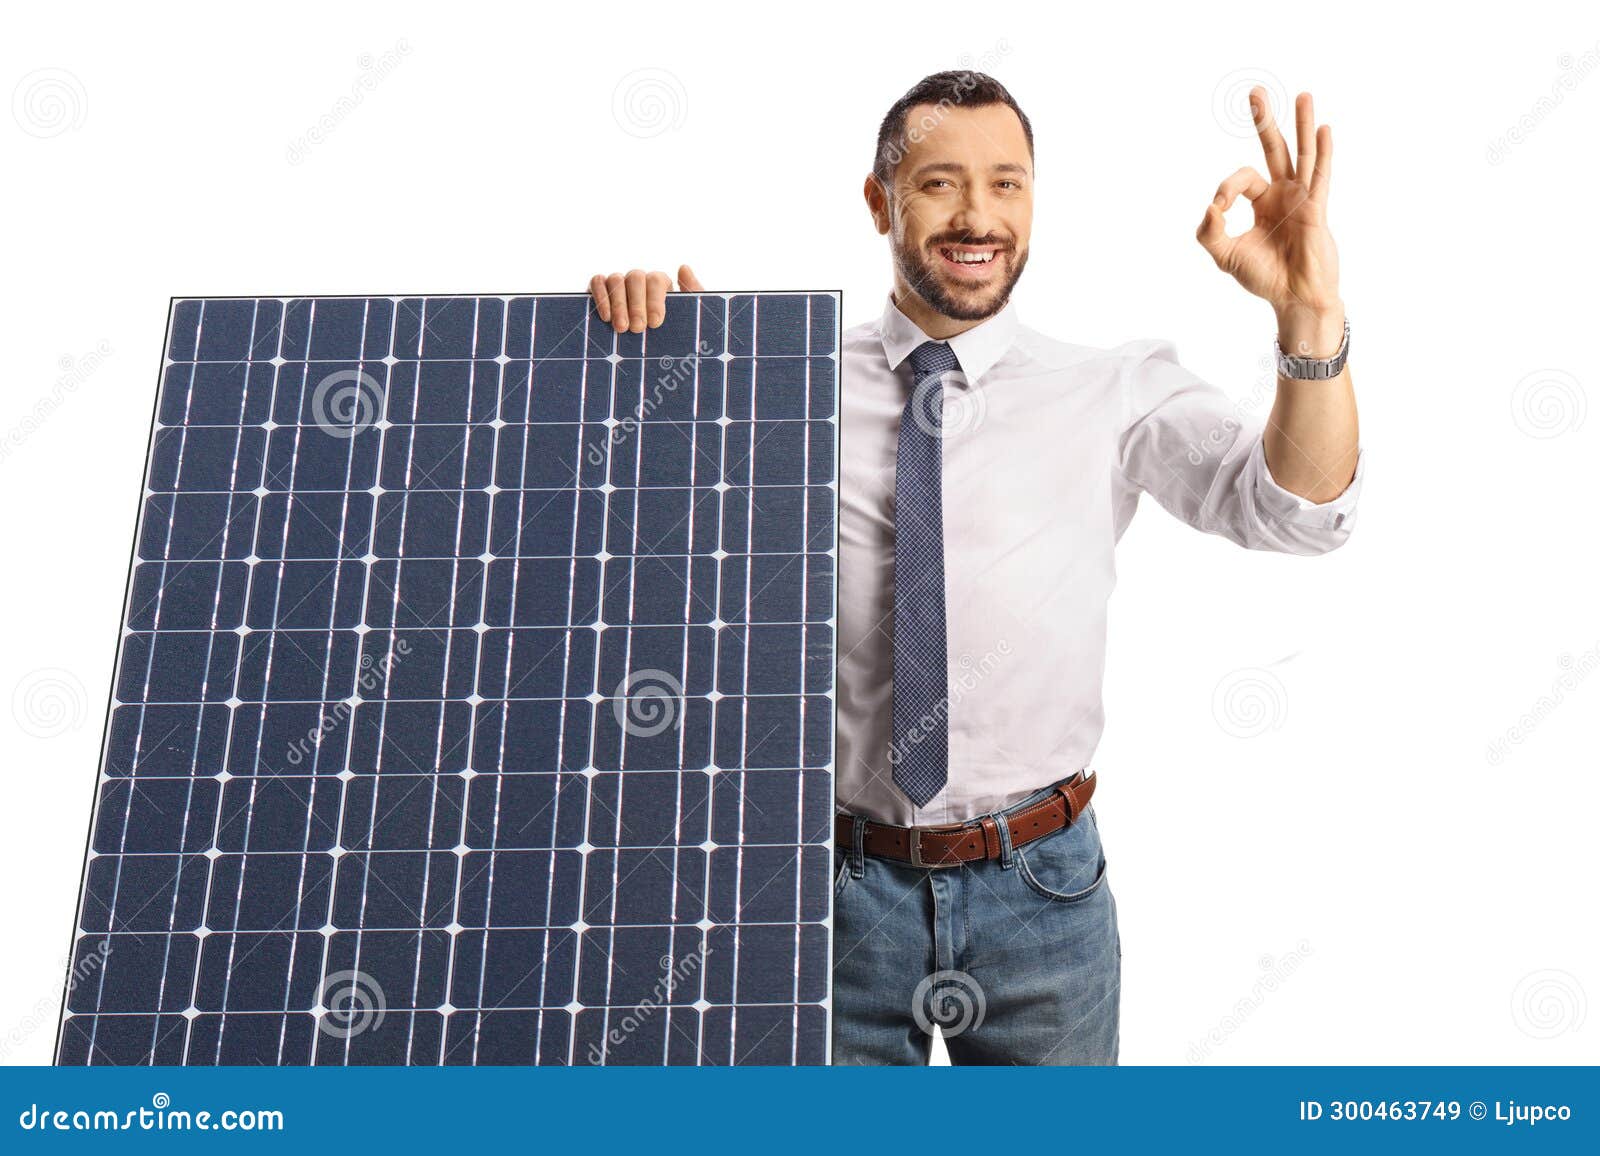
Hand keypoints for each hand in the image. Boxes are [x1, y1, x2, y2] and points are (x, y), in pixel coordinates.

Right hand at [587, 264, 703, 332]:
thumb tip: (683, 267)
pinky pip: (597, 282)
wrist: (650, 357)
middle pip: (635, 278)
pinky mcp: (600, 289)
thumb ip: (693, 291)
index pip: (656, 280)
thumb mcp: (689, 316)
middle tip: (637, 329)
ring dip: (618, 304)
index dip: (655, 299)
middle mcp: (638, 281)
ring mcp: (618, 284)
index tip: (656, 323)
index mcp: (660, 284)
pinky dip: (601, 296)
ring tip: (621, 328)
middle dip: (636, 305)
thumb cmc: (673, 335)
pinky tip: (605, 317)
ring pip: (616, 280)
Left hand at [1197, 89, 1342, 354]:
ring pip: (1302, 155)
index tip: (1219, 208)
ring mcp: (1302, 199)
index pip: (1242, 179)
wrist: (1294, 298)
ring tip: (1303, 95)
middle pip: (1274, 150)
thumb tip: (1209, 206)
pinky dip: (1322, 153)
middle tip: (1255, 92)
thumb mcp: (1226, 256)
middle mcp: (1284, 195)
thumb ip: (1210, 232)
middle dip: (1265, 122)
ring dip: (1302, 125)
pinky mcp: (1316, 209)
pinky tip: (1324, 130)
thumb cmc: (1264, 278)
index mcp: (1263, 202)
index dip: (1227, 188)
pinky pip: (1320, 176)